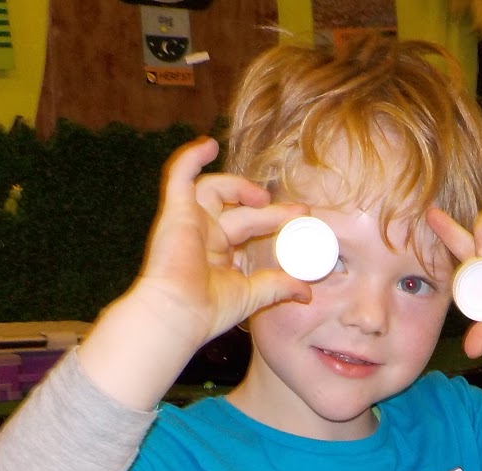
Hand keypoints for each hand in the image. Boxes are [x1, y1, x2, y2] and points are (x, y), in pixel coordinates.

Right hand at [130, 137, 310, 347]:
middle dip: (267, 209)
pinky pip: (179, 175)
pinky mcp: (175, 210)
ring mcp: (189, 220)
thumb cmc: (207, 311)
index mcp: (218, 253)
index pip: (248, 226)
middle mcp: (203, 234)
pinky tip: (208, 144)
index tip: (300, 218)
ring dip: (238, 186)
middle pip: (236, 209)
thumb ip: (278, 286)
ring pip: (213, 189)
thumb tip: (307, 292)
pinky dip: (191, 156)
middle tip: (296, 211)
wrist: (178, 314)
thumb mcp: (253, 295)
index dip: (273, 220)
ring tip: (262, 198)